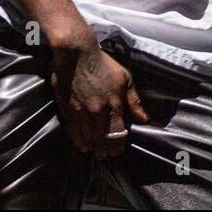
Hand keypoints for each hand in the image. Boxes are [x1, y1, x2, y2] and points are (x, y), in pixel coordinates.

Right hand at [49, 38, 148, 158]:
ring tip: (97, 154)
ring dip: (94, 148)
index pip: (118, 134)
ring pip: (88, 139)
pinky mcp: (68, 111)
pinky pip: (73, 133)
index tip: (118, 151)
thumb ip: (134, 101)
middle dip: (106, 151)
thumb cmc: (104, 65)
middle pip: (102, 140)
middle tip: (107, 156)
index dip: (118, 146)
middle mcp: (98, 112)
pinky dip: (79, 142)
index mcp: (114, 104)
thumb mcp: (125, 78)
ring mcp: (81, 113)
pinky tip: (83, 146)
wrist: (77, 55)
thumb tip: (144, 119)